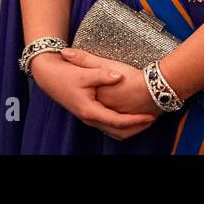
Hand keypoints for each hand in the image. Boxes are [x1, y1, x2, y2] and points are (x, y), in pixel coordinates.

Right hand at [30, 51, 157, 139]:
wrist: (49, 77)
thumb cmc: (65, 74)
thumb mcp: (84, 72)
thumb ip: (102, 74)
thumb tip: (118, 76)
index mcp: (89, 110)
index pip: (117, 121)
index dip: (135, 120)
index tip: (150, 116)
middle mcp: (89, 118)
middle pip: (117, 130)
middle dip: (137, 126)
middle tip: (153, 118)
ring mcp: (88, 118)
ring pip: (113, 131)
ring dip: (130, 128)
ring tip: (146, 119)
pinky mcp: (89, 114)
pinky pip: (108, 125)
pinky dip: (121, 125)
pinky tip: (130, 117)